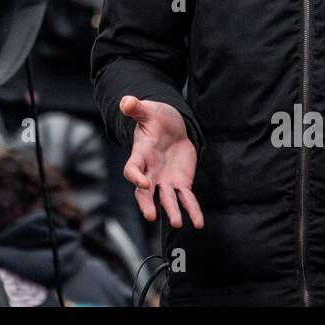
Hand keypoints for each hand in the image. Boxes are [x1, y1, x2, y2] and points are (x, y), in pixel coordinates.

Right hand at [119, 96, 203, 228]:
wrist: (172, 127)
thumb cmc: (156, 118)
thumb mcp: (148, 111)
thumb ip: (136, 108)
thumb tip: (126, 101)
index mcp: (140, 154)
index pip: (132, 168)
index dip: (135, 177)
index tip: (143, 183)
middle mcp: (150, 172)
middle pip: (145, 192)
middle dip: (147, 203)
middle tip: (151, 215)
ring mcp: (165, 180)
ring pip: (166, 199)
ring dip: (172, 211)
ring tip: (177, 223)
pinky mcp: (180, 183)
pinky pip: (186, 199)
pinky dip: (192, 210)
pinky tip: (198, 223)